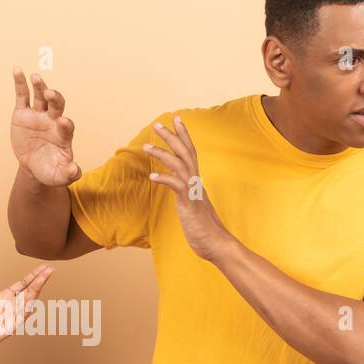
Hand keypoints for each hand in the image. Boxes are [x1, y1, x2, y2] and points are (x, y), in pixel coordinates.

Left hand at [0, 261, 53, 357]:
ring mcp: (11, 316)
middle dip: (39, 280)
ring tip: (43, 279)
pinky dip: (26, 309)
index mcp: (4, 297)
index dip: (33, 275)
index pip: (23, 284)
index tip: (43, 267)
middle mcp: (10, 306)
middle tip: (50, 269)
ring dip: (36, 290)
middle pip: (29, 291)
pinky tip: (31, 299)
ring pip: (27, 302)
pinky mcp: (8, 328)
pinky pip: (20, 318)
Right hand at [11, 67, 81, 186]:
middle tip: (51, 94)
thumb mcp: (59, 176)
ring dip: (40, 86)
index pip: (67, 126)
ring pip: (41, 97)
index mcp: (63, 135)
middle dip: (55, 98)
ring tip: (36, 78)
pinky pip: (22, 96)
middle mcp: (52, 120)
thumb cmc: (50, 170)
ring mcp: (38, 115)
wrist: (35, 166)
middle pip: (57, 105)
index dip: (65, 123)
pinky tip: (18, 70)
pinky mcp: (23, 113)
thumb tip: (74, 170)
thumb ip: (69, 174)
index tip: (62, 122)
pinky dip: (20, 83)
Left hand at [146, 116, 234, 261]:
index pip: (190, 152)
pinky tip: (152, 177)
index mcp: (196, 181)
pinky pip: (177, 186)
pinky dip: (165, 179)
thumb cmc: (204, 228)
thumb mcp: (192, 206)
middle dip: (172, 136)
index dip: (184, 135)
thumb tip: (180, 189)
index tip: (176, 119)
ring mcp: (193, 192)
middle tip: (158, 124)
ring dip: (162, 153)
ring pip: (179, 164)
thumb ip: (186, 195)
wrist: (217, 244)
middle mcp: (196, 182)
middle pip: (185, 152)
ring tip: (146, 146)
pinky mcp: (190, 204)